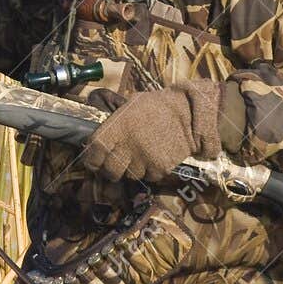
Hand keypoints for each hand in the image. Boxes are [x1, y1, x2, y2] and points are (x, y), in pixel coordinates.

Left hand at [79, 82, 245, 182]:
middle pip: (110, 171)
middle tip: (118, 164)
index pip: (94, 153)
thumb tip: (99, 140)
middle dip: (112, 170)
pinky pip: (149, 177)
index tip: (95, 162)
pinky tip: (156, 158)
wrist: (189, 111)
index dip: (93, 161)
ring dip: (133, 170)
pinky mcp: (159, 167)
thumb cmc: (157, 106)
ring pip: (130, 175)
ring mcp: (143, 158)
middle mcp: (127, 145)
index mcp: (117, 127)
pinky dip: (151, 171)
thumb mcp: (131, 106)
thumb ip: (114, 124)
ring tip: (141, 157)